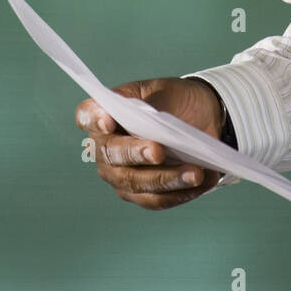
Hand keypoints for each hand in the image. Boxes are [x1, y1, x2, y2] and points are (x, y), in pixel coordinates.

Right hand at [75, 77, 224, 210]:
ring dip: (167, 179)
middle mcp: (104, 148)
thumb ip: (152, 103)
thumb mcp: (165, 91)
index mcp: (104, 113)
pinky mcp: (141, 194)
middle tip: (158, 151)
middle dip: (136, 154)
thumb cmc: (174, 101)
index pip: (87, 115)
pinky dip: (181, 192)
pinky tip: (203, 181)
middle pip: (111, 155)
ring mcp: (120, 175)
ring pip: (136, 183)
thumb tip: (150, 116)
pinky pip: (157, 200)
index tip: (109, 121)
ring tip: (195, 173)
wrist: (199, 118)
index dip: (94, 119)